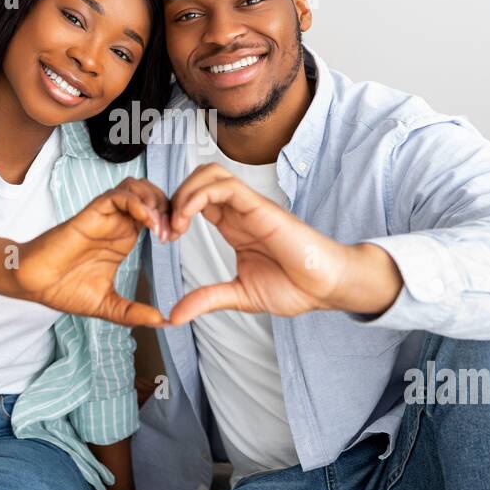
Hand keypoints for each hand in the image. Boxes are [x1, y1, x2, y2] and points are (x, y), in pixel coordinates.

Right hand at [15, 178, 170, 327]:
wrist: (33, 284)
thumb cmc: (63, 289)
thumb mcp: (108, 306)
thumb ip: (134, 313)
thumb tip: (163, 322)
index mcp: (123, 239)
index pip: (156, 214)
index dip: (171, 220)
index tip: (177, 240)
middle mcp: (116, 224)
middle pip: (151, 195)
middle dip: (169, 207)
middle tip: (175, 229)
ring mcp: (104, 217)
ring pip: (136, 188)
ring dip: (154, 201)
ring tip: (161, 226)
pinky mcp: (91, 214)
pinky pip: (119, 196)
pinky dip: (138, 204)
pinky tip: (148, 223)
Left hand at [167, 163, 403, 324]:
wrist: (325, 286)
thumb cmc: (294, 286)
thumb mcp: (239, 295)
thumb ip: (207, 300)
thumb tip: (174, 316)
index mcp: (233, 226)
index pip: (195, 200)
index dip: (173, 212)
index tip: (164, 238)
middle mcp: (238, 211)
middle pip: (198, 178)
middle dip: (173, 197)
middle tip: (165, 229)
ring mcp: (249, 206)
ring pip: (208, 174)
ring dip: (183, 192)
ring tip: (175, 224)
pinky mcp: (259, 206)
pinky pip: (224, 185)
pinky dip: (197, 196)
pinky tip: (187, 219)